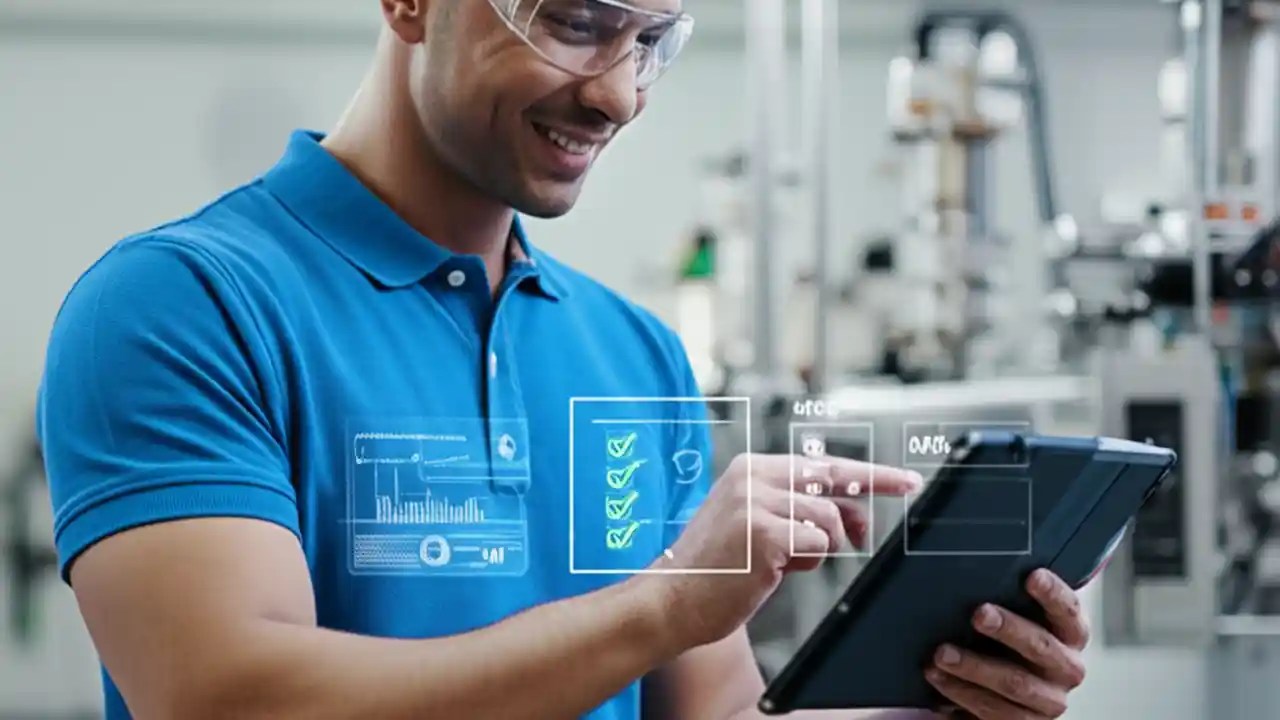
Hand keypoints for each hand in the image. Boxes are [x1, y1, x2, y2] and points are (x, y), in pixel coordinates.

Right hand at [649, 453, 922, 650]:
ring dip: (821, 548)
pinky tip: (775, 571)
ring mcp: (756, 502)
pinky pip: (816, 545)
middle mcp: (752, 477)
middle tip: (908, 488)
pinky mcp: (762, 532)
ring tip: (788, 562)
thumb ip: (799, 511)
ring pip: (828, 519)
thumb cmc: (716, 569)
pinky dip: (807, 563)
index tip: (904, 478)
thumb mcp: (756, 524)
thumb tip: (855, 514)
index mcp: (750, 469)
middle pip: (834, 478)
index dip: (866, 472)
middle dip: (875, 486)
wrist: (671, 600)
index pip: (820, 465)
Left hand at [925, 569, 1088, 718]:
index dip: (1053, 593)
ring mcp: (1048, 701)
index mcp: (1071, 635)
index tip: (1032, 576)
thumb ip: (1007, 600)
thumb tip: (974, 570)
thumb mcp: (1015, 619)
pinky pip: (993, 711)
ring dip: (974, 667)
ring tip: (942, 653)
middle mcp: (1067, 668)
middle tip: (979, 614)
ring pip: (1015, 683)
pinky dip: (960, 693)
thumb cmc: (1008, 644)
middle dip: (1009, 629)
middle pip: (1042, 647)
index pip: (1069, 610)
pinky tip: (938, 678)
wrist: (1004, 693)